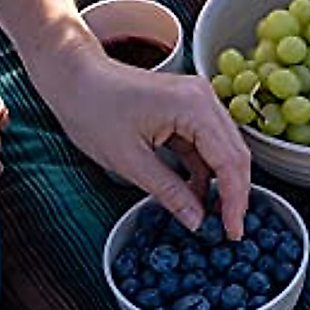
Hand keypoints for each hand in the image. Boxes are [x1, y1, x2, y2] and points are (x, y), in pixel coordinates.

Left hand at [36, 40, 252, 238]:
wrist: (73, 77)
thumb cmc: (92, 110)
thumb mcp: (129, 161)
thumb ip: (169, 192)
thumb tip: (197, 221)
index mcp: (194, 107)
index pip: (229, 161)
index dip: (234, 201)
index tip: (232, 232)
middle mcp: (205, 98)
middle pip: (236, 155)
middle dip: (234, 194)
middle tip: (229, 229)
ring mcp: (199, 100)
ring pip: (225, 150)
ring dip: (222, 183)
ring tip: (212, 215)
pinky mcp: (189, 107)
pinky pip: (208, 144)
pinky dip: (206, 170)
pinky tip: (197, 193)